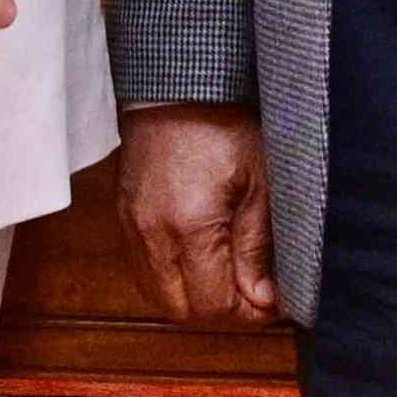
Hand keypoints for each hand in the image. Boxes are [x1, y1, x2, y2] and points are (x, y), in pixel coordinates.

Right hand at [119, 103, 278, 326]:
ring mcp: (133, 226)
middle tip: (251, 291)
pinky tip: (198, 255)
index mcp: (190, 226)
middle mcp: (153, 233)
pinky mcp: (125, 215)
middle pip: (182, 311)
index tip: (272, 298)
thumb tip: (262, 299)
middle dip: (219, 311)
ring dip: (193, 297)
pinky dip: (171, 276)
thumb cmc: (224, 124)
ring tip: (226, 273)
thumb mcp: (259, 183)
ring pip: (158, 295)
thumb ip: (257, 247)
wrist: (178, 83)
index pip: (213, 306)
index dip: (247, 312)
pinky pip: (144, 268)